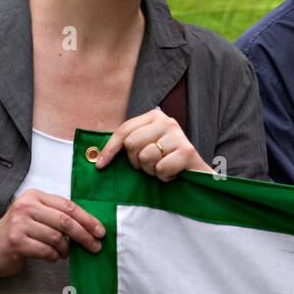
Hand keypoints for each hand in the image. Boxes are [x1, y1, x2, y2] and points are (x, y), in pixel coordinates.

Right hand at [0, 188, 104, 277]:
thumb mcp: (34, 214)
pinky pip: (46, 251)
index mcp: (34, 196)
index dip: (87, 218)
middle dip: (84, 235)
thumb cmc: (15, 231)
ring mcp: (20, 224)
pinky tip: (52, 257)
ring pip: (56, 237)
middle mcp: (27, 206)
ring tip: (64, 253)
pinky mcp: (17, 241)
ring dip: (65, 249)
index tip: (99, 229)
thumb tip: (86, 225)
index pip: (67, 205)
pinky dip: (53, 256)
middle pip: (65, 220)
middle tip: (94, 245)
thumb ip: (55, 215)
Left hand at [95, 108, 211, 180]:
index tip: (100, 166)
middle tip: (150, 166)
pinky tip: (173, 173)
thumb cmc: (167, 161)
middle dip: (136, 163)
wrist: (197, 175)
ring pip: (145, 158)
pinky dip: (164, 177)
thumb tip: (96, 157)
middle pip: (131, 144)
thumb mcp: (147, 148)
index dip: (110, 149)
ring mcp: (178, 135)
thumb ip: (128, 145)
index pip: (124, 130)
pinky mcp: (187, 151)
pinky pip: (161, 168)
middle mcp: (166, 121)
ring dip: (151, 171)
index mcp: (154, 116)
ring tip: (162, 168)